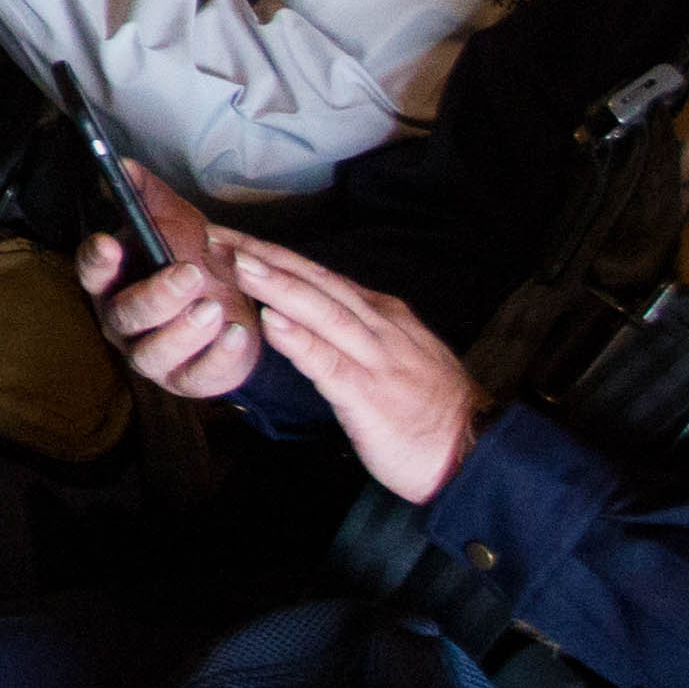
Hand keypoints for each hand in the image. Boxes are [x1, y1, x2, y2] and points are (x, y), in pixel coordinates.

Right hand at [75, 161, 264, 400]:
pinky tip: (237, 332)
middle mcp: (124, 322)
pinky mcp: (186, 380)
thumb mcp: (175, 221)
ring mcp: (152, 356)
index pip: (92, 272)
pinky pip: (195, 376)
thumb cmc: (194, 259)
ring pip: (153, 353)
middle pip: (125, 314)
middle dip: (156, 295)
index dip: (97, 260)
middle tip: (190, 274)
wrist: (235, 304)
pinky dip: (216, 356)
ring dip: (183, 330)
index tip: (110, 243)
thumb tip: (124, 164)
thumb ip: (148, 195)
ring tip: (213, 306)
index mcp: (115, 281)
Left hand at [232, 238, 486, 502]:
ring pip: (320, 311)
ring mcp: (374, 358)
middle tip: (216, 235)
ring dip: (277, 284)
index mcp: (381, 316)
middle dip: (264, 255)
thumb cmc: (430, 412)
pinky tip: (270, 323)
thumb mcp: (396, 357)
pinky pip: (328, 363)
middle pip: (314, 282)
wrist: (472, 452)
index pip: (319, 276)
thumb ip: (360, 334)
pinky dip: (299, 340)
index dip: (274, 255)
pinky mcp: (369, 395)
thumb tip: (318, 320)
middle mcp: (377, 326)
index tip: (232, 239)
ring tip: (238, 263)